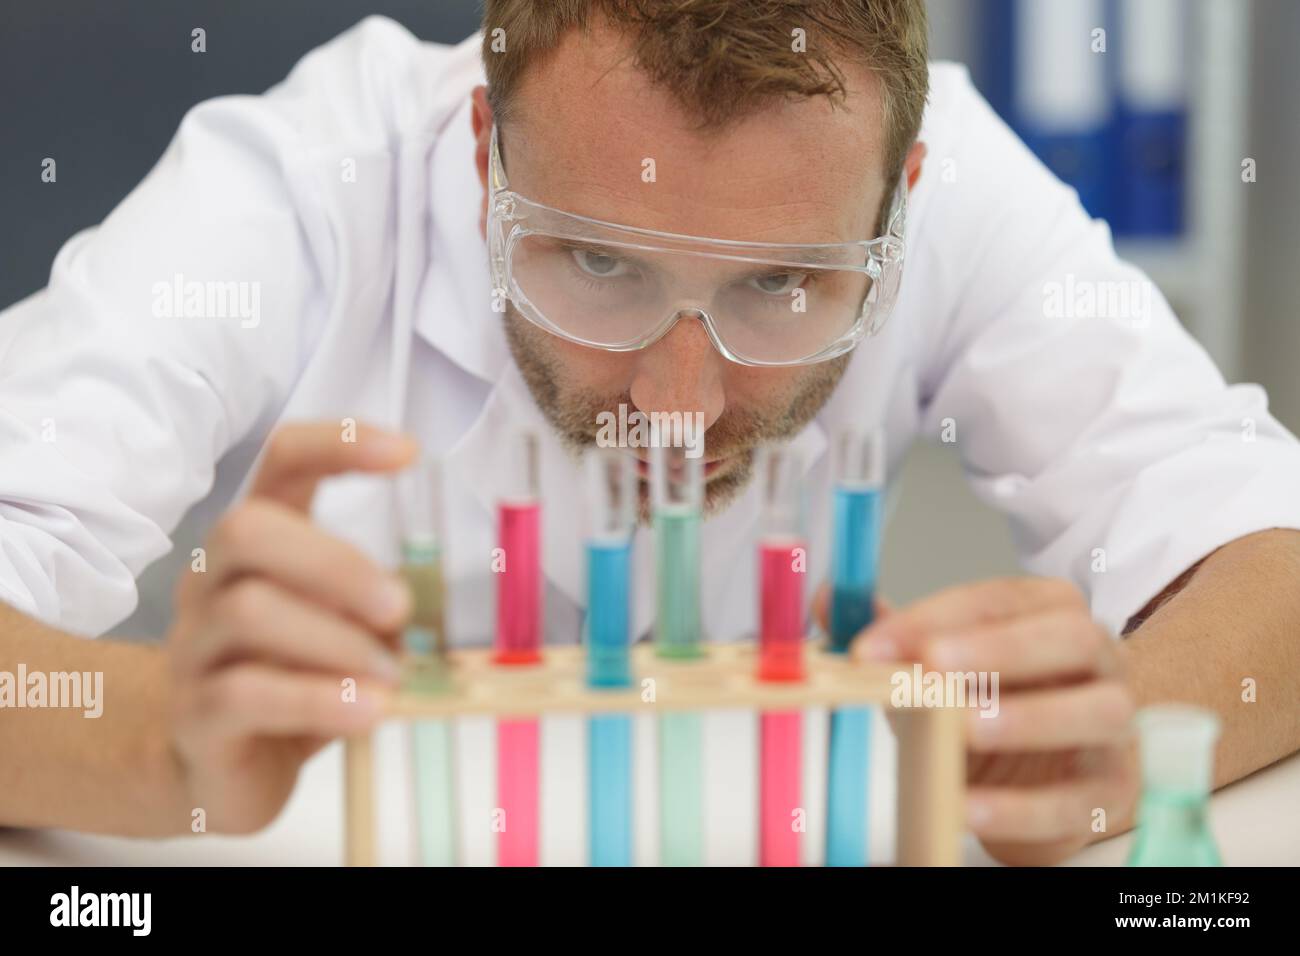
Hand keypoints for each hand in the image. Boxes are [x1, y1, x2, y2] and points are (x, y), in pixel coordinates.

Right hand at [165, 422, 415, 832]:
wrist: (221, 768)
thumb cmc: (296, 679)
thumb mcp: (346, 631)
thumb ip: (377, 608)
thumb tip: (414, 615)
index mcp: (257, 543)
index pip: (280, 462)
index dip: (336, 444)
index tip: (408, 451)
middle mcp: (211, 580)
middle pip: (245, 529)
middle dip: (333, 561)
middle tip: (399, 606)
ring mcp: (192, 644)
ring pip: (247, 612)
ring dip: (336, 640)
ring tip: (392, 675)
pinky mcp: (194, 713)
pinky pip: (245, 693)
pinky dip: (317, 699)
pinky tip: (368, 711)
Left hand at [819, 577, 1138, 865]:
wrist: (1043, 786)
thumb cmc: (993, 708)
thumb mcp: (937, 671)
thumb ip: (890, 635)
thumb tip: (829, 599)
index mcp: (1050, 613)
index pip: (999, 599)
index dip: (933, 618)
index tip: (872, 646)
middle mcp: (1096, 659)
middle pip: (1071, 637)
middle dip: (1000, 648)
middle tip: (932, 665)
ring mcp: (1115, 726)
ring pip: (1099, 711)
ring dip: (1030, 719)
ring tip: (966, 728)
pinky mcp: (1111, 792)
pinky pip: (1077, 799)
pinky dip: (1021, 806)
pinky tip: (969, 806)